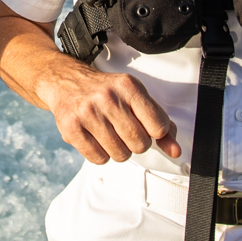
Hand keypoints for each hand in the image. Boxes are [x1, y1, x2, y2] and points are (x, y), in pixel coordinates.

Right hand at [37, 63, 179, 164]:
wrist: (66, 82)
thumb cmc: (105, 92)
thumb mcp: (135, 97)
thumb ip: (160, 123)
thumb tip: (175, 150)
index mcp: (128, 86)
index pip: (158, 126)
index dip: (156, 133)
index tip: (146, 127)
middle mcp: (108, 98)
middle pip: (140, 144)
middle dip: (137, 143)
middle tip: (125, 131)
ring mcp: (88, 113)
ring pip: (120, 155)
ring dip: (118, 150)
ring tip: (110, 134)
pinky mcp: (71, 128)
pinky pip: (99, 158)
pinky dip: (101, 154)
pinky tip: (96, 139)